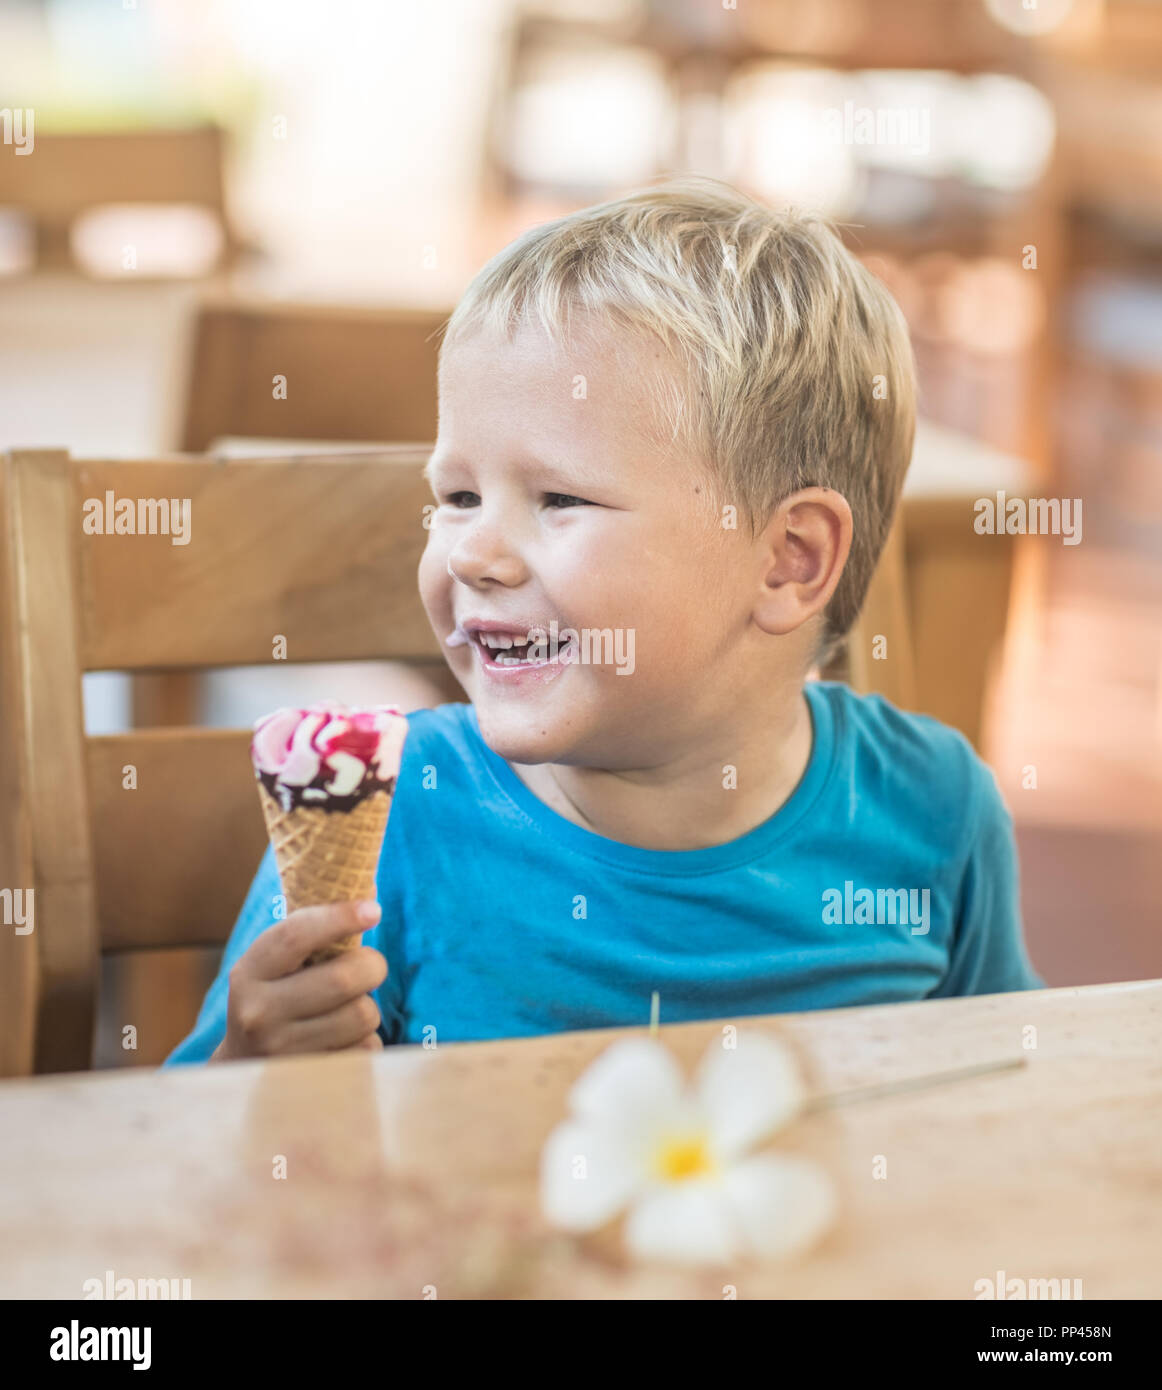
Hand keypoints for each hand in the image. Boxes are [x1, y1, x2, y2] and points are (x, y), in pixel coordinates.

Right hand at [212, 900, 387, 1060]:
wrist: (244, 1067)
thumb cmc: (274, 997)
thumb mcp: (274, 965)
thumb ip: (310, 933)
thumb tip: (368, 895)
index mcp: (249, 973)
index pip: (296, 936)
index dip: (340, 918)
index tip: (374, 910)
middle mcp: (259, 1013)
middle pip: (344, 978)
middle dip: (372, 966)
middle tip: (370, 965)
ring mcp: (283, 1052)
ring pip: (362, 1015)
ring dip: (368, 1006)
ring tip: (347, 1007)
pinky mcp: (311, 1079)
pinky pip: (367, 1049)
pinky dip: (367, 1039)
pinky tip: (343, 1038)